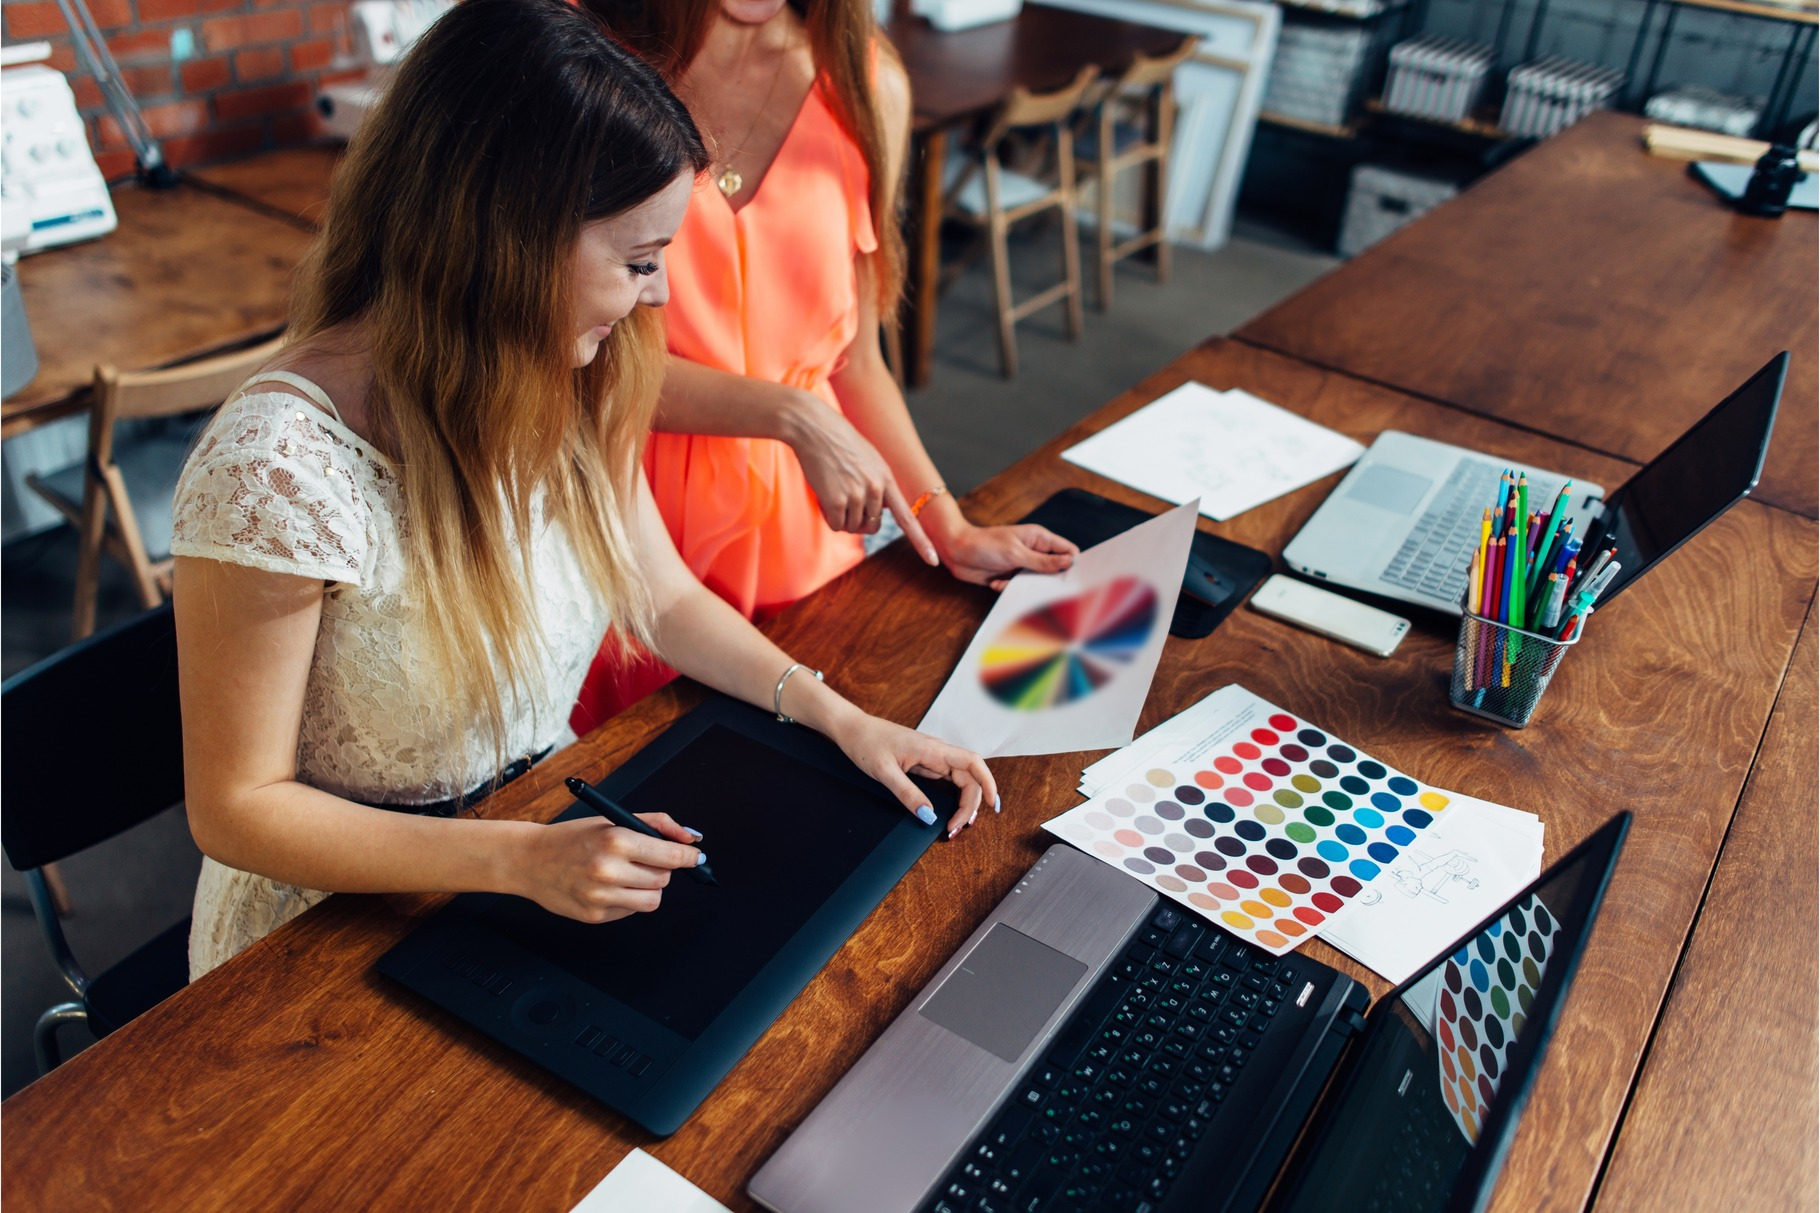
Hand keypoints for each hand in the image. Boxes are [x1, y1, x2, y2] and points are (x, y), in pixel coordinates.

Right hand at [510, 814, 703, 922]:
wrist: (529, 860)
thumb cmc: (573, 838)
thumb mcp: (613, 820)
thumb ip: (656, 824)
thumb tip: (691, 838)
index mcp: (616, 841)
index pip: (670, 857)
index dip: (688, 857)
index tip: (695, 857)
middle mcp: (609, 870)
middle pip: (664, 879)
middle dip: (661, 869)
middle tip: (644, 860)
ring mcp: (601, 897)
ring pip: (652, 899)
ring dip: (648, 887)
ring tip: (629, 874)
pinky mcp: (594, 916)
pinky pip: (631, 911)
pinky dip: (628, 899)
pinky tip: (610, 887)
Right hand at [781, 393, 938, 564]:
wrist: (814, 427)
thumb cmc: (839, 443)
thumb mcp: (869, 460)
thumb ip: (878, 485)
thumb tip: (878, 513)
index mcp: (887, 479)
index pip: (908, 518)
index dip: (921, 541)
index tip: (933, 560)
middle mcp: (876, 489)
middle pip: (872, 527)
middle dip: (859, 521)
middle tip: (844, 501)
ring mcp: (857, 495)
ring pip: (852, 528)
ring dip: (841, 517)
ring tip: (833, 490)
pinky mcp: (837, 501)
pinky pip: (836, 526)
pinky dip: (829, 516)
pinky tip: (824, 495)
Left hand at [827, 710, 998, 838]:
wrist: (853, 730)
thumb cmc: (867, 743)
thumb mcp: (884, 772)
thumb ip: (907, 794)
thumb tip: (928, 815)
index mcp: (932, 748)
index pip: (972, 763)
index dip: (988, 783)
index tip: (991, 805)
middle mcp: (937, 751)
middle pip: (969, 777)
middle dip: (970, 804)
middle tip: (956, 828)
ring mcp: (932, 757)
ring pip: (960, 780)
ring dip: (964, 802)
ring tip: (957, 825)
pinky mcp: (924, 763)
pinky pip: (947, 780)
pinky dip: (953, 797)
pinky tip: (951, 810)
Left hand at [935, 522, 1077, 590]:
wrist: (955, 552)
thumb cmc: (984, 545)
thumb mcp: (1015, 553)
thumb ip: (1043, 561)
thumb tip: (1070, 562)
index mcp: (1038, 538)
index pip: (1067, 550)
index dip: (1073, 564)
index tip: (1074, 580)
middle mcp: (1033, 551)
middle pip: (1054, 569)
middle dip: (1049, 581)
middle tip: (1042, 588)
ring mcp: (1021, 564)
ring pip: (1036, 582)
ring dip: (1025, 586)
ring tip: (1011, 582)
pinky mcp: (1009, 576)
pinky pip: (1018, 588)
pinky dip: (1008, 588)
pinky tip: (995, 582)